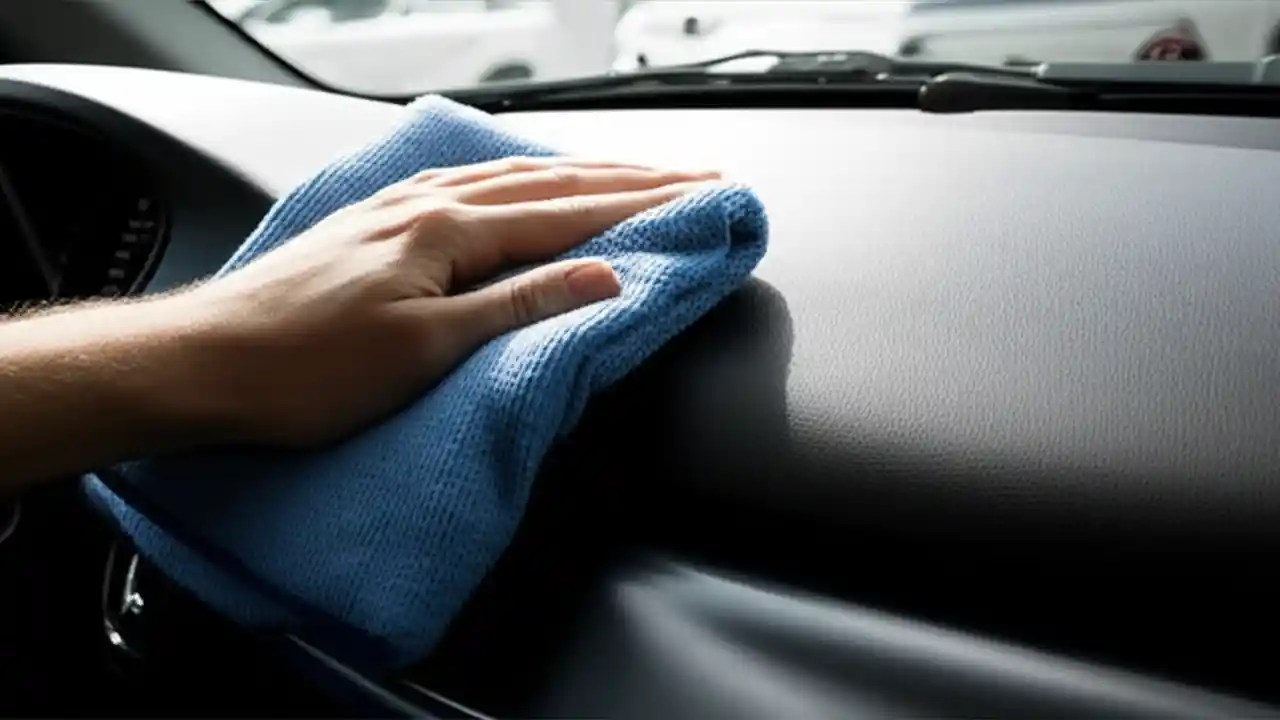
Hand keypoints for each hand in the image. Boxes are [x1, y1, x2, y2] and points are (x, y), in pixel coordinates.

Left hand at [175, 157, 717, 446]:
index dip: (642, 204)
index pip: (569, 213)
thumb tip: (603, 277)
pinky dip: (520, 179)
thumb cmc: (308, 369)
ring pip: (510, 176)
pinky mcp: (376, 222)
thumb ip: (519, 303)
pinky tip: (524, 179)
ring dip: (579, 173)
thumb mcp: (427, 348)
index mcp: (447, 231)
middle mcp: (426, 204)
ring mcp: (398, 207)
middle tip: (691, 176)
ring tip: (630, 173)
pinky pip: (470, 183)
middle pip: (549, 181)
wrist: (207, 362)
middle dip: (627, 178)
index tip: (700, 195)